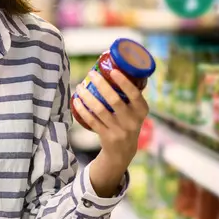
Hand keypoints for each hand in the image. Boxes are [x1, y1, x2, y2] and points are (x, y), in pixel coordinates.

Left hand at [72, 70, 148, 195]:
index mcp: (142, 111)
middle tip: (91, 74)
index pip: (135, 95)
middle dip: (100, 84)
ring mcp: (119, 130)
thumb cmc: (127, 122)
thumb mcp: (135, 111)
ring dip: (87, 96)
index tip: (113, 71)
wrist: (123, 151)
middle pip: (114, 100)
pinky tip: (76, 101)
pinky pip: (91, 120)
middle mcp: (132, 121)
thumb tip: (115, 67)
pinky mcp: (107, 137)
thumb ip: (129, 95)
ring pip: (99, 109)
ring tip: (79, 86)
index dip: (124, 82)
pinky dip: (82, 109)